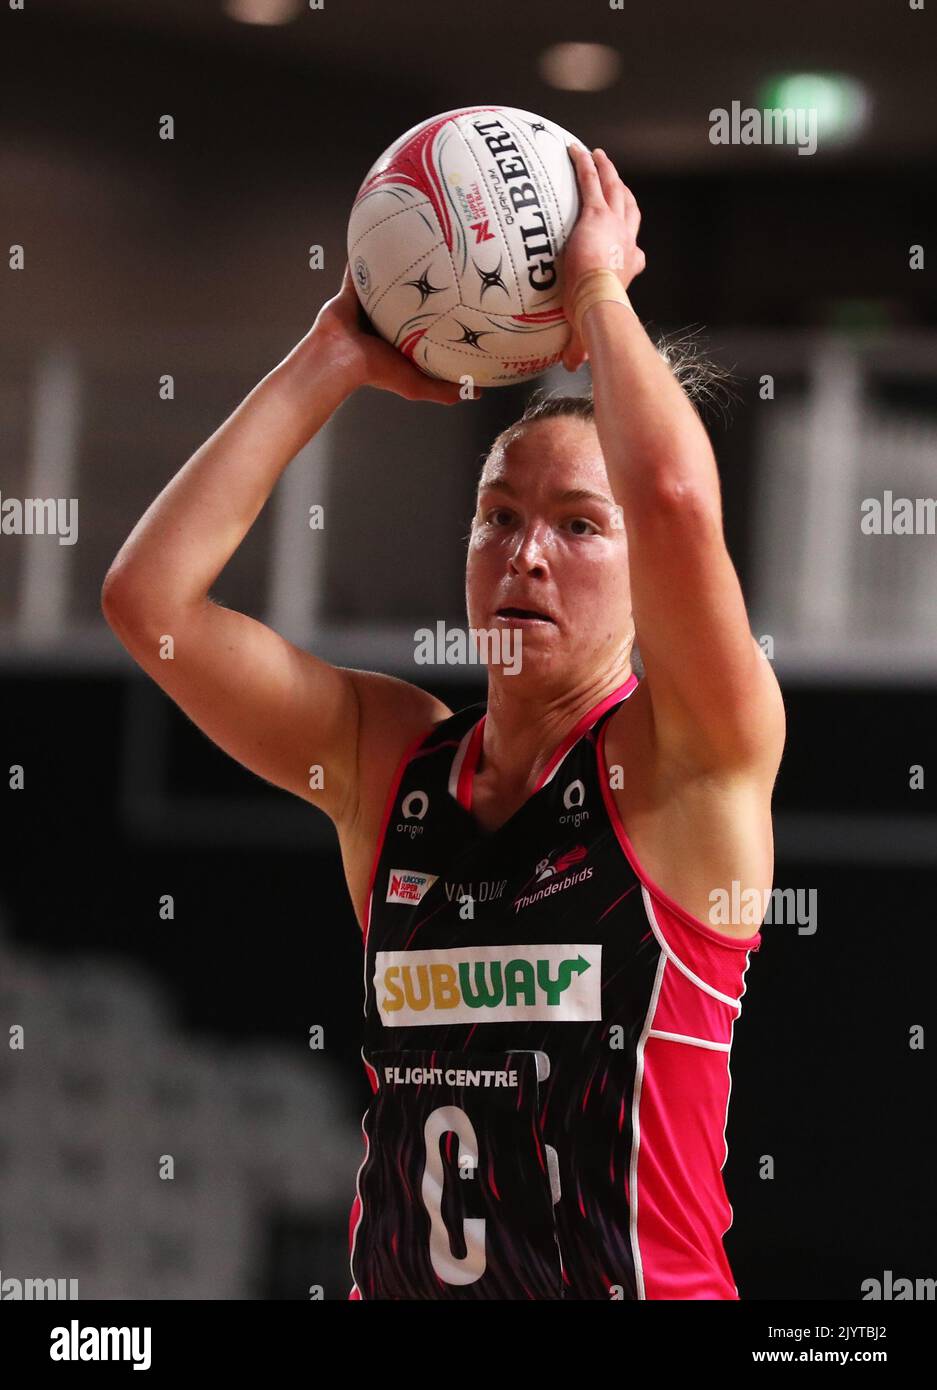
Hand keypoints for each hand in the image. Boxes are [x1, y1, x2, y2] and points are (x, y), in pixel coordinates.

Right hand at [310, 265, 476, 404]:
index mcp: (401, 341)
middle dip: (426, 287)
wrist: (339, 357)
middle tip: (447, 269)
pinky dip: (369, 254)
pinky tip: (381, 237)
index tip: (464, 302)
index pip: (427, 326)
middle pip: (410, 301)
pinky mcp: (353, 291)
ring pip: (388, 283)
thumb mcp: (417, 385)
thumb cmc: (375, 371)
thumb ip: (445, 390)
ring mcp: (369, 306)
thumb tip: (478, 393)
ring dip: (399, 268)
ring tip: (418, 249)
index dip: (444, 315)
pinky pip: (362, 267)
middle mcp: (386, 323)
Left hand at [562, 145, 645, 371]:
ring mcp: (614, 225)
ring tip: (600, 157)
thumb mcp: (587, 330)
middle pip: (630, 211)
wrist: (598, 300)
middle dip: (625, 195)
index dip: (633, 248)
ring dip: (609, 172)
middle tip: (618, 183)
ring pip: (616, 190)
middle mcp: (627, 242)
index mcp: (629, 268)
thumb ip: (577, 346)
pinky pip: (591, 182)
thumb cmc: (596, 318)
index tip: (633, 248)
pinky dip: (586, 165)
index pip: (635, 254)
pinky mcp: (597, 213)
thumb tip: (570, 368)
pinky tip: (577, 151)